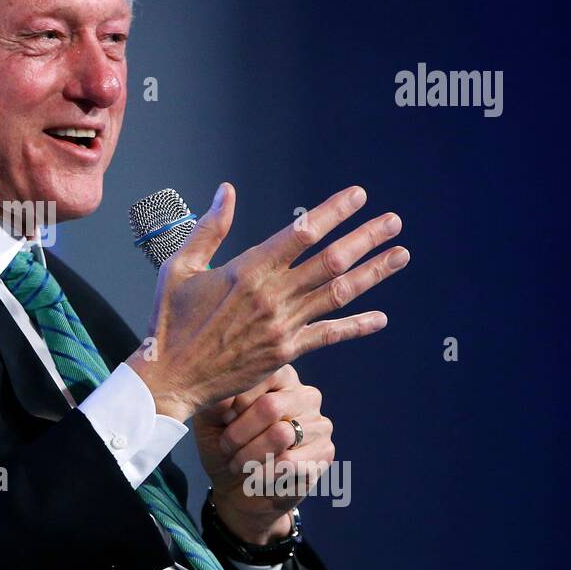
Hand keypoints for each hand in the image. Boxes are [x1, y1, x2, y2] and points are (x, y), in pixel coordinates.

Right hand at [128, 183, 406, 421]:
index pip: (301, 233)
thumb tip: (226, 191)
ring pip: (338, 294)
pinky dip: (356, 325)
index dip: (333, 212)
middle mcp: (272, 297)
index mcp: (247, 271)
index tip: (357, 196)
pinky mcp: (286, 353)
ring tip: (400, 255)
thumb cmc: (169, 322)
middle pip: (331, 261)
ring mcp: (283, 326)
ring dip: (373, 273)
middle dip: (366, 238)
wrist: (170, 378)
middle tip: (393, 221)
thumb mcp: (180, 268)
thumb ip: (209, 228)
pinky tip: (380, 317)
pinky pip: (329, 335)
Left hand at [194, 364, 332, 542]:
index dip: (235, 401)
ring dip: (250, 456)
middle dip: (239, 433)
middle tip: (226, 448)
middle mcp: (306, 395)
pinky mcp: (325, 453)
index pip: (261, 375)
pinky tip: (256, 478)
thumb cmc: (224, 446)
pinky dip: (264, 474)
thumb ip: (216, 401)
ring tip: (238, 465)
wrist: (236, 489)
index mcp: (280, 377)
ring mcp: (320, 424)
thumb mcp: (210, 421)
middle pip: (269, 407)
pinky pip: (291, 462)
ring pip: (281, 436)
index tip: (223, 420)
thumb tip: (224, 392)